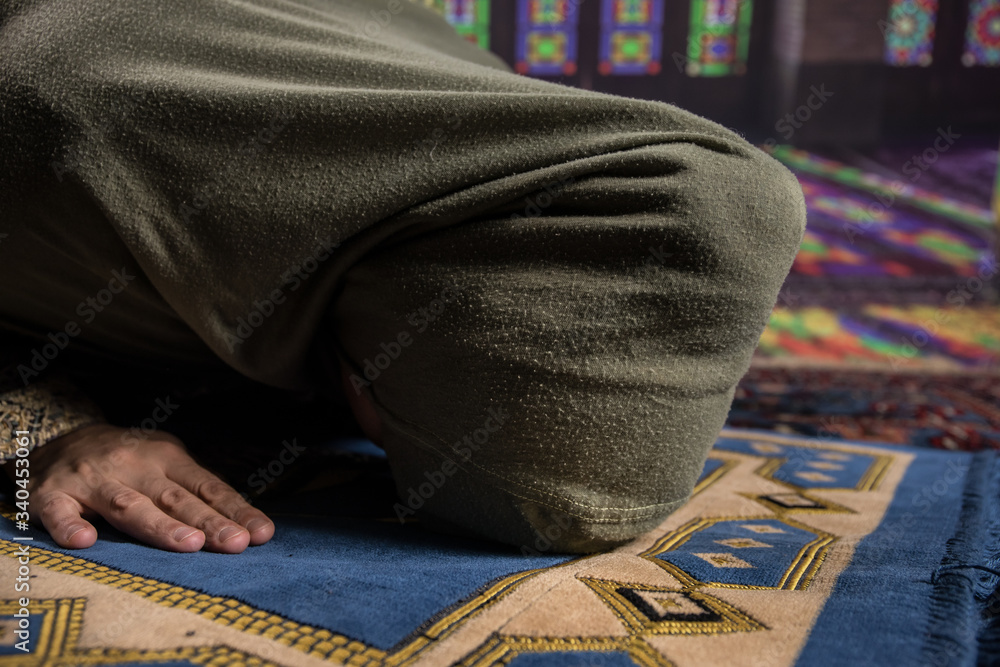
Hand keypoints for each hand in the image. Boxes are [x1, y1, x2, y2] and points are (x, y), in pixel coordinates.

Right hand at [15, 424, 273, 552]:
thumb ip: (196, 490)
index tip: (261, 533)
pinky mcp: (51, 494)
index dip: (234, 510)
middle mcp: (133, 466)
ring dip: (159, 526)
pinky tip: (84, 541)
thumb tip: (246, 523)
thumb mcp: (165, 462)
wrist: (56, 440)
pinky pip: (59, 511)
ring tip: (188, 545)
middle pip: (174, 498)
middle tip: (236, 543)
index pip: (207, 486)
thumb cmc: (126, 459)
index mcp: (166, 458)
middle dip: (207, 522)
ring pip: (128, 505)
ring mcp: (92, 480)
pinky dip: (69, 525)